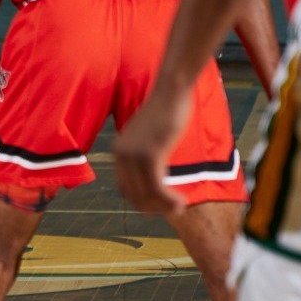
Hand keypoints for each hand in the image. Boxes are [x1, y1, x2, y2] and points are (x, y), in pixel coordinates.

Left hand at [113, 86, 193, 217]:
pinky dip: (168, 199)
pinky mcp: (149, 154)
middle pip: (132, 195)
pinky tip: (180, 202)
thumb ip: (148, 155)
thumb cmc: (167, 112)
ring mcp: (134, 154)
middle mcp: (121, 154)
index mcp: (119, 150)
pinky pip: (157, 187)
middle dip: (153, 207)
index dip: (141, 201)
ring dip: (163, 206)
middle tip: (173, 209)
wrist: (172, 91)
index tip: (160, 204)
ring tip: (179, 208)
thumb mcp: (151, 137)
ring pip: (145, 195)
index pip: (123, 188)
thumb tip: (155, 178)